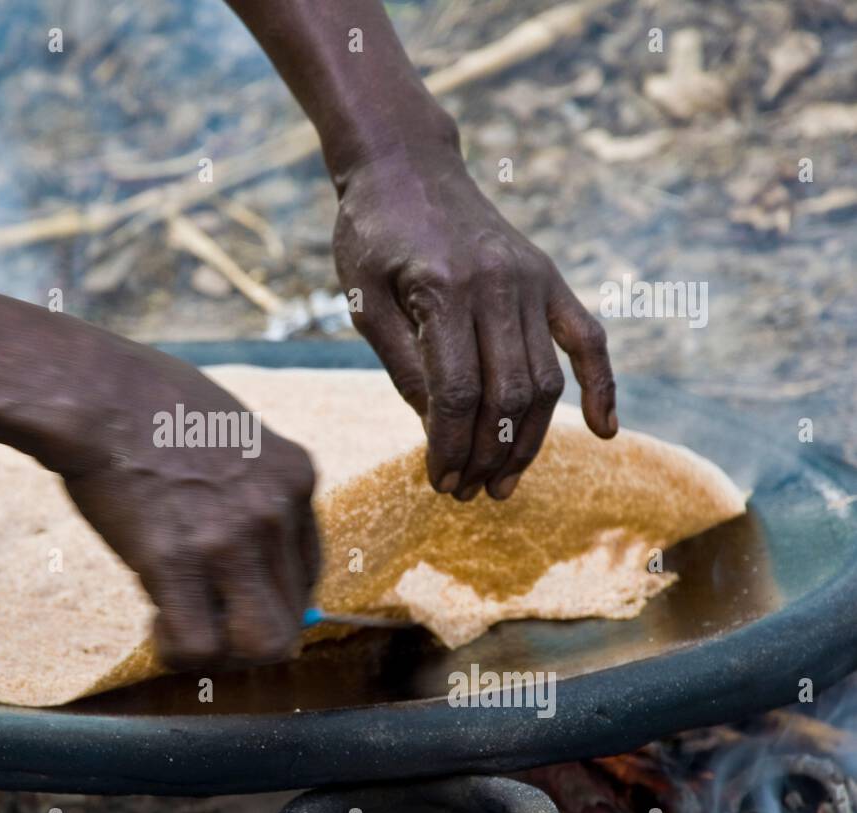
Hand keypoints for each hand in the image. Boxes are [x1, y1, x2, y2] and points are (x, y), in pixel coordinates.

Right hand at [62, 352, 319, 669]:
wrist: (93, 393)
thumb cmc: (149, 404)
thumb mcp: (232, 430)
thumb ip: (251, 483)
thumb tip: (250, 544)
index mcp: (295, 475)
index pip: (309, 570)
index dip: (265, 592)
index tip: (228, 590)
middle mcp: (275, 510)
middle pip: (292, 613)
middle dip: (246, 628)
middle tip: (203, 616)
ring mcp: (231, 537)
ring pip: (263, 644)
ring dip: (225, 652)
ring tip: (184, 627)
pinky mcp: (178, 560)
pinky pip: (200, 645)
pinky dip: (179, 652)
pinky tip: (155, 624)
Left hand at [333, 118, 616, 501]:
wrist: (406, 165)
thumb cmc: (372, 236)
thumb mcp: (363, 301)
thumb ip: (403, 364)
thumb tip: (437, 429)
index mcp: (444, 290)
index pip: (456, 392)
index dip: (448, 446)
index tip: (437, 480)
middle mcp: (500, 285)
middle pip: (506, 395)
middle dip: (486, 455)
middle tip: (464, 491)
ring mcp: (533, 280)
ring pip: (545, 380)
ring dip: (528, 441)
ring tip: (502, 483)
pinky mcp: (550, 278)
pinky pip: (588, 338)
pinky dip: (602, 385)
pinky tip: (604, 431)